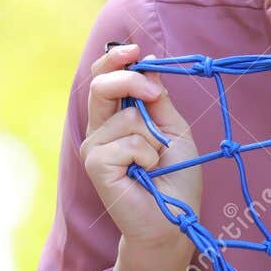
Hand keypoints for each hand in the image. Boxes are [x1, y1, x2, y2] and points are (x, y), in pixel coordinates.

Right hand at [79, 42, 201, 252]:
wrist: (175, 220)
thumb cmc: (176, 178)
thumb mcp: (174, 129)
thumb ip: (157, 100)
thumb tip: (146, 66)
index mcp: (115, 119)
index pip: (102, 79)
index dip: (114, 59)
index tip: (135, 50)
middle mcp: (99, 131)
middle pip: (100, 85)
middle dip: (130, 80)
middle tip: (154, 95)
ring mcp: (94, 149)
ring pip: (124, 117)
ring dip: (152, 137)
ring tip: (155, 162)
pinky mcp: (96, 166)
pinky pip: (126, 142)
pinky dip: (146, 155)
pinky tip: (145, 174)